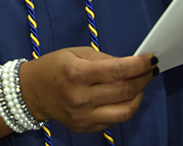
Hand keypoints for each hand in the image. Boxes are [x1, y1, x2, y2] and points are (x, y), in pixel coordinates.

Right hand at [19, 47, 154, 133]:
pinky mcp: (85, 128)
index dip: (139, 65)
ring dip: (138, 96)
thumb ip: (104, 59)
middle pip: (125, 90)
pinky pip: (114, 120)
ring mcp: (83, 116)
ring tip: (139, 86)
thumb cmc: (53, 67)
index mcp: (76, 73)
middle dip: (143, 78)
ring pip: (125, 111)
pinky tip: (122, 97)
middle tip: (149, 70)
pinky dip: (124, 108)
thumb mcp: (75, 53)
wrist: (31, 91)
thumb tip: (130, 65)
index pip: (118, 71)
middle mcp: (80, 97)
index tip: (151, 60)